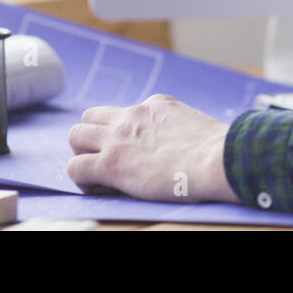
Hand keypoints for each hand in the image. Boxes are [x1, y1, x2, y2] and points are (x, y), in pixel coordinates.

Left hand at [66, 95, 239, 203]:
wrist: (216, 159)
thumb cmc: (216, 150)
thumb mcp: (193, 123)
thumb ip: (176, 128)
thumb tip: (180, 145)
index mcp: (155, 105)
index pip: (124, 113)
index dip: (123, 134)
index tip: (134, 151)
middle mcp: (132, 115)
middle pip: (90, 117)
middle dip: (92, 137)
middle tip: (105, 158)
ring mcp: (118, 138)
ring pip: (76, 135)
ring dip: (82, 153)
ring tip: (96, 174)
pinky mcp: (111, 163)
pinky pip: (76, 167)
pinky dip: (81, 179)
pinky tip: (98, 187)